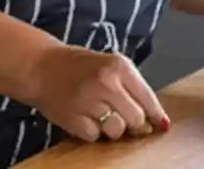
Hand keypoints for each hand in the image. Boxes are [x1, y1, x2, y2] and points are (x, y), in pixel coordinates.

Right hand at [24, 44, 168, 141]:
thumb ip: (132, 87)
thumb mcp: (111, 65)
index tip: (162, 125)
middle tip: (125, 118)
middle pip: (136, 119)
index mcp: (119, 67)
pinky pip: (94, 136)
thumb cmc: (79, 66)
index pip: (147, 97)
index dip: (156, 115)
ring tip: (102, 115)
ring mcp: (89, 102)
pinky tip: (85, 117)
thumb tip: (155, 118)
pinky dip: (93, 132)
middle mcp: (106, 83)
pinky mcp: (73, 118)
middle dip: (134, 123)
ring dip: (113, 129)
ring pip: (117, 130)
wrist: (42, 67)